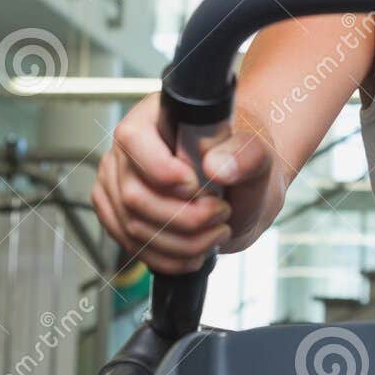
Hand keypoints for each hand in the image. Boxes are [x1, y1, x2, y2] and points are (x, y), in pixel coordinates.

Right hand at [93, 92, 281, 274]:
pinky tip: (197, 250)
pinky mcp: (118, 216)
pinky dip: (171, 257)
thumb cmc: (242, 162)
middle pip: (134, 195)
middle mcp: (126, 150)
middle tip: (221, 213)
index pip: (133, 140)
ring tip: (217, 231)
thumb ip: (246, 153)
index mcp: (153, 117)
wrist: (240, 189)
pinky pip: (134, 247)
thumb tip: (218, 167)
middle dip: (186, 217)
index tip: (201, 188)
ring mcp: (116, 185)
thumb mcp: (258, 152)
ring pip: (134, 227)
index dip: (164, 171)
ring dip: (185, 241)